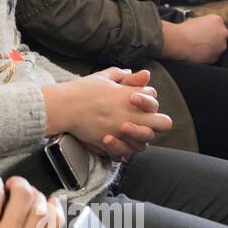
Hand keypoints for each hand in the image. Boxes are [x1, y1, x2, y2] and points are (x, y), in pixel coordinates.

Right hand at [46, 76, 171, 158]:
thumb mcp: (104, 76)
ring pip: (147, 141)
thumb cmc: (82, 90)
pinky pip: (126, 153)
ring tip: (124, 131)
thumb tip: (141, 74)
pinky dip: (121, 149)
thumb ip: (124, 75)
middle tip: (142, 120)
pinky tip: (112, 141)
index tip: (133, 98)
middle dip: (156, 121)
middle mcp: (132, 114)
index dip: (147, 99)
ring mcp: (122, 131)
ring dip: (139, 137)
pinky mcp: (111, 143)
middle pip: (163, 123)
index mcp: (131, 96)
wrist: (64, 106)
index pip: (154, 98)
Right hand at [160, 14, 227, 63]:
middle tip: (201, 39)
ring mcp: (221, 46)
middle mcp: (223, 32)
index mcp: (217, 20)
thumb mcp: (193, 19)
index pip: (217, 23)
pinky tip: (198, 54)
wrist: (179, 42)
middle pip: (221, 35)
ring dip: (212, 47)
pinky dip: (208, 55)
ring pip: (219, 46)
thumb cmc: (183, 30)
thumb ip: (201, 23)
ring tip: (198, 48)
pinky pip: (213, 56)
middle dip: (213, 37)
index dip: (209, 27)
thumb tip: (199, 27)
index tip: (202, 30)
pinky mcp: (216, 57)